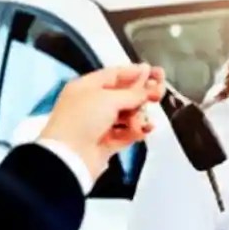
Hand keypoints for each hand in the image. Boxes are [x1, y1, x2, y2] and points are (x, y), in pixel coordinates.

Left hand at [39, 64, 164, 180]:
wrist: (68, 157)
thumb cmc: (81, 120)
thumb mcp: (108, 99)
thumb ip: (133, 92)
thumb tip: (149, 85)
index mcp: (87, 87)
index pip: (115, 74)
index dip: (136, 72)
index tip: (156, 73)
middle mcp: (92, 104)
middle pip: (124, 95)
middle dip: (142, 95)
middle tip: (160, 94)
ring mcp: (98, 124)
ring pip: (127, 115)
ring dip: (138, 116)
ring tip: (142, 121)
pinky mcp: (105, 143)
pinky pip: (126, 133)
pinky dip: (136, 131)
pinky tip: (144, 130)